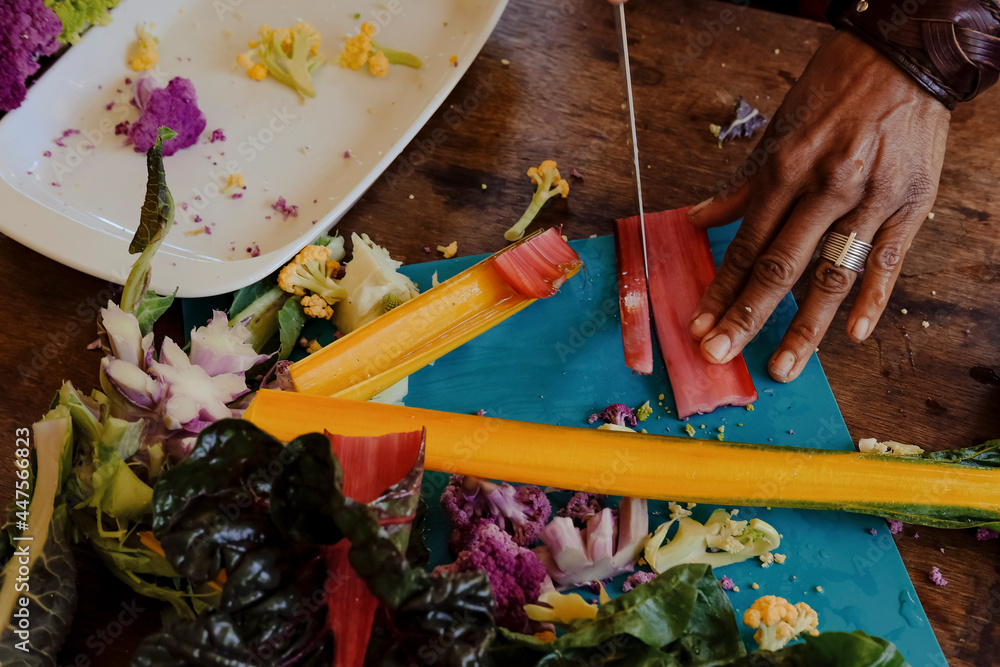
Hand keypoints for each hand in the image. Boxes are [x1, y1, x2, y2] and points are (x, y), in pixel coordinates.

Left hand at [687, 30, 950, 382]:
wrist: (903, 59)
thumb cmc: (833, 92)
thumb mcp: (777, 130)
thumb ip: (741, 185)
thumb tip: (697, 220)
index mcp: (785, 169)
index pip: (745, 245)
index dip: (720, 290)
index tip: (699, 324)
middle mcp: (825, 187)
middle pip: (780, 267)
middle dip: (746, 317)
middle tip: (720, 354)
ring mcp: (871, 199)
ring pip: (832, 276)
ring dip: (805, 327)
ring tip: (783, 366)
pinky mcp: (910, 206)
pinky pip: (888, 263)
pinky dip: (872, 302)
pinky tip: (853, 336)